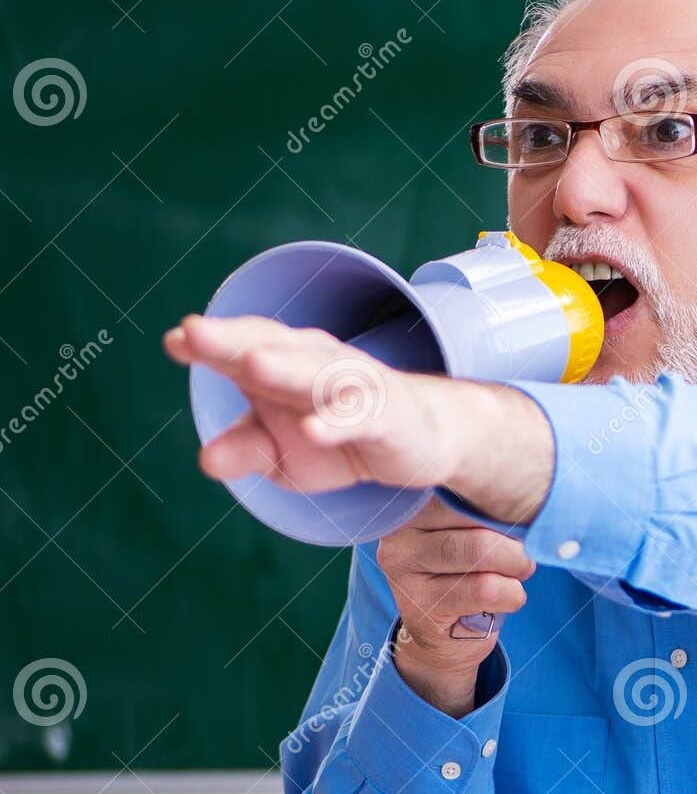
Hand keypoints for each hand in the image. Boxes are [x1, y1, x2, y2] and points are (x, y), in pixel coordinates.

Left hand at [164, 314, 555, 519]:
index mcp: (282, 365)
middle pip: (271, 346)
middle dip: (233, 339)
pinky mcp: (387, 414)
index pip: (241, 346)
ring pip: (316, 371)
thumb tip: (206, 460)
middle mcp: (316, 363)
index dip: (209, 344)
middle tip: (194, 332)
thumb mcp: (287, 454)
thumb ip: (247, 451)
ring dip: (285, 367)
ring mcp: (354, 385)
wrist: (423, 438)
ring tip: (251, 365)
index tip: (175, 343)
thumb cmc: (342, 435)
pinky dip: (338, 421)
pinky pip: (360, 415)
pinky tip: (315, 430)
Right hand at [376, 498, 534, 715]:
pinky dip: (512, 594)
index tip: (525, 511)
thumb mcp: (477, 530)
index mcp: (414, 501)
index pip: (467, 482)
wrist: (445, 639)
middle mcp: (400, 530)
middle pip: (477, 513)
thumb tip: (533, 494)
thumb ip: (490, 506)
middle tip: (525, 553)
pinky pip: (485, 589)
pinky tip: (506, 597)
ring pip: (481, 550)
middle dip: (516, 536)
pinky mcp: (419, 604)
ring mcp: (402, 568)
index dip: (506, 499)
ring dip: (517, 565)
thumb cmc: (471, 572)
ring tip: (519, 572)